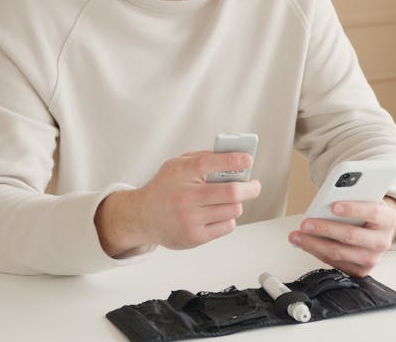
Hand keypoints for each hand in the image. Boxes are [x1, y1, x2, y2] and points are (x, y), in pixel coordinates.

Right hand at [95, 151, 260, 256]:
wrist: (142, 217)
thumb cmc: (164, 188)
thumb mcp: (177, 165)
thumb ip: (203, 159)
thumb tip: (234, 158)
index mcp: (182, 173)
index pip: (212, 162)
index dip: (234, 160)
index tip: (248, 159)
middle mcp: (186, 197)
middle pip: (232, 192)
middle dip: (250, 188)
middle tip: (253, 185)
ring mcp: (190, 219)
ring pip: (233, 210)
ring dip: (236, 203)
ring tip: (228, 200)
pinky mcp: (195, 237)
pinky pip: (227, 226)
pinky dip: (228, 218)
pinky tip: (217, 213)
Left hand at [289, 197, 395, 276]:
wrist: (378, 231)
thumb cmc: (367, 212)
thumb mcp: (366, 200)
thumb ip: (353, 197)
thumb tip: (327, 201)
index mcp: (388, 219)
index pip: (372, 212)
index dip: (353, 209)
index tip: (333, 205)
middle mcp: (382, 241)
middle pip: (351, 236)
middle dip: (325, 229)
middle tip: (306, 223)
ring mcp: (372, 259)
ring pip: (339, 253)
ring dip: (314, 244)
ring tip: (297, 236)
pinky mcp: (360, 271)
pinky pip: (334, 263)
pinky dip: (317, 252)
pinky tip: (305, 244)